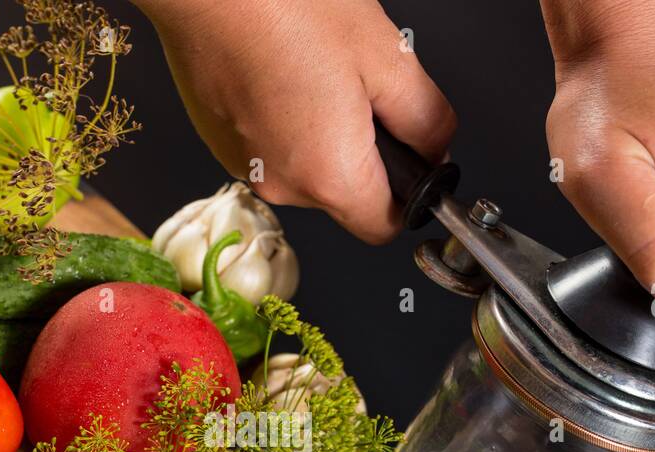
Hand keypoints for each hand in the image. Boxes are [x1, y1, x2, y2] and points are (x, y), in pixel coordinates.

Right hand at [131, 0, 455, 242]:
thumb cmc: (284, 5)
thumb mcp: (386, 54)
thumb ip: (426, 118)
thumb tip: (435, 149)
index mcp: (330, 175)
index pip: (384, 227)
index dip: (409, 194)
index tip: (413, 156)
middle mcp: (282, 185)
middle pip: (344, 196)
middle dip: (362, 152)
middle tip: (359, 86)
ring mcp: (244, 166)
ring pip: (305, 169)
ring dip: (320, 132)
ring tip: (312, 68)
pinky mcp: (219, 143)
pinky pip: (269, 147)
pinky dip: (283, 120)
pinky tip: (281, 70)